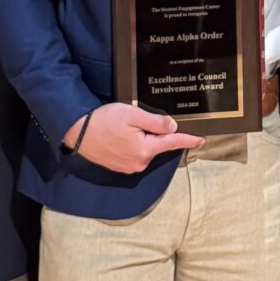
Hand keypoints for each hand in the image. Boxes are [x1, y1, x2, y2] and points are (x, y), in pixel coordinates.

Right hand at [73, 102, 203, 175]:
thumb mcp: (132, 114)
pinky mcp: (120, 166)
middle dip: (154, 131)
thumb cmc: (103, 121)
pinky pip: (135, 153)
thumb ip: (155, 121)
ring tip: (124, 126)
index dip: (188, 140)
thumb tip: (172, 127)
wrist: (78, 132)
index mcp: (145, 149)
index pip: (173, 143)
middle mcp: (139, 162)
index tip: (201, 139)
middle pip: (158, 144)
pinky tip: (120, 134)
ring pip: (146, 148)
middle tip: (136, 118)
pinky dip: (133, 143)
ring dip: (142, 137)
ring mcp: (129, 166)